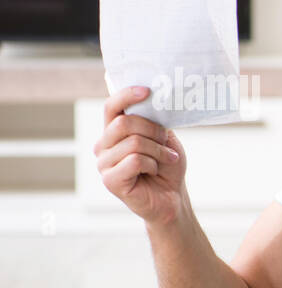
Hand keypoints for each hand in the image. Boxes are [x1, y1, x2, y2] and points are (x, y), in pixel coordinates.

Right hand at [94, 86, 188, 225]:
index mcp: (113, 131)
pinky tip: (154, 172)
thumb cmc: (167, 167)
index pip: (112, 107)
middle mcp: (103, 145)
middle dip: (153, 130)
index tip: (147, 90)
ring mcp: (104, 163)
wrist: (173, 197)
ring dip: (158, 150)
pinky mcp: (110, 180)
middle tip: (167, 142)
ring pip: (133, 143)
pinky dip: (152, 165)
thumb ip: (153, 120)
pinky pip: (134, 161)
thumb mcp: (163, 138)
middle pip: (124, 123)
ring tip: (167, 159)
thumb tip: (151, 98)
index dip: (126, 95)